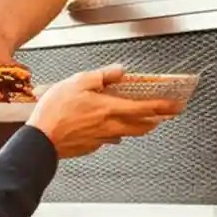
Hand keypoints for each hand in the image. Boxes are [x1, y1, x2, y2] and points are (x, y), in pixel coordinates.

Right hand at [28, 65, 182, 157]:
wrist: (41, 140)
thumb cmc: (55, 112)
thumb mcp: (77, 82)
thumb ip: (102, 76)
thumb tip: (119, 71)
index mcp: (109, 108)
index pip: (144, 107)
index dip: (163, 106)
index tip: (175, 105)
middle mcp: (109, 126)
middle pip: (142, 125)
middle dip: (157, 120)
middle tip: (167, 116)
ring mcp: (101, 138)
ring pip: (128, 134)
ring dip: (141, 128)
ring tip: (148, 123)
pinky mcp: (91, 146)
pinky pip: (110, 139)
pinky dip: (118, 134)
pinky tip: (115, 132)